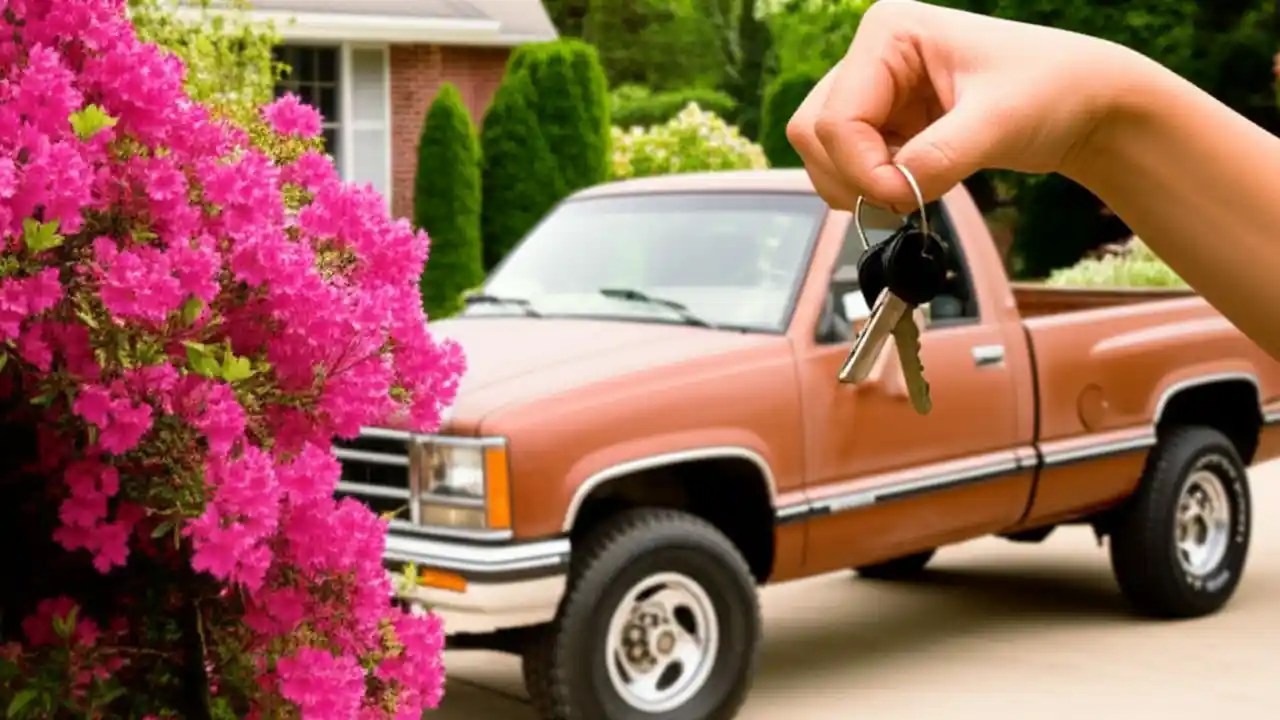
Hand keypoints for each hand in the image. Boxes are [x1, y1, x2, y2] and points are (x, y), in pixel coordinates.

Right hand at [786, 0, 1141, 211]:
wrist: (1083, 104)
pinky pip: (849, 166)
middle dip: (852, 177)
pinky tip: (917, 182)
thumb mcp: (998, 122)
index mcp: (889, 32)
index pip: (836, 118)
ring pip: (823, 154)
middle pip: (814, 134)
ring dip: (860, 186)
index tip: (903, 198)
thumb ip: (939, 157)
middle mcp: (870, 56)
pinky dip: (874, 187)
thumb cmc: (1053, 89)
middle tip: (904, 197)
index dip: (861, 169)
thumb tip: (893, 194)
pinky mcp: (884, 122)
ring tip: (916, 188)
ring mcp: (874, 91)